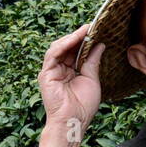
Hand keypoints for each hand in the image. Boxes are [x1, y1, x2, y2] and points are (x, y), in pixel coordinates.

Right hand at [38, 24, 104, 139]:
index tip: (96, 30)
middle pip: (67, 47)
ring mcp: (51, 71)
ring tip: (85, 30)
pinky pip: (53, 55)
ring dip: (72, 38)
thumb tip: (100, 45)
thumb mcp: (92, 79)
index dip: (84, 40)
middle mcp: (59, 69)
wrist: (74, 120)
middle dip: (79, 36)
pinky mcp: (45, 74)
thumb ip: (92, 62)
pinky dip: (63, 45)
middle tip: (92, 27)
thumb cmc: (83, 105)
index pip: (75, 51)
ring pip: (58, 48)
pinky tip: (74, 39)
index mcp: (70, 71)